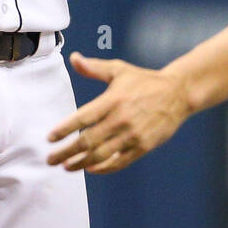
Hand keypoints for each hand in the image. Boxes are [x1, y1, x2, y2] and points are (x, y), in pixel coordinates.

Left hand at [47, 53, 191, 172]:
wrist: (178, 93)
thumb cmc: (144, 81)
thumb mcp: (119, 70)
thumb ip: (94, 67)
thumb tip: (73, 58)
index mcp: (113, 100)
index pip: (83, 118)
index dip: (64, 130)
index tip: (49, 138)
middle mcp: (121, 119)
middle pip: (88, 141)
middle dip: (66, 152)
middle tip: (51, 159)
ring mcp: (133, 135)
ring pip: (101, 155)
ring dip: (80, 163)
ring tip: (66, 166)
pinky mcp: (143, 146)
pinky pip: (120, 162)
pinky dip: (103, 168)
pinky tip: (90, 169)